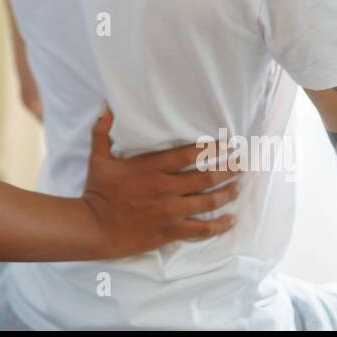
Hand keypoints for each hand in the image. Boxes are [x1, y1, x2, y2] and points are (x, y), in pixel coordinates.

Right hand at [81, 105, 240, 257]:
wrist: (95, 227)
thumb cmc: (97, 191)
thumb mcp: (98, 157)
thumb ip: (102, 130)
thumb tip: (106, 105)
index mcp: (151, 168)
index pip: (189, 154)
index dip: (212, 148)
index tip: (228, 143)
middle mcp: (165, 188)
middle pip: (206, 176)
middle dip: (228, 168)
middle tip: (241, 162)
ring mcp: (170, 211)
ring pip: (208, 201)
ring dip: (227, 193)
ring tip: (239, 186)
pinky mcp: (171, 231)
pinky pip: (202, 229)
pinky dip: (220, 225)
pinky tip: (231, 219)